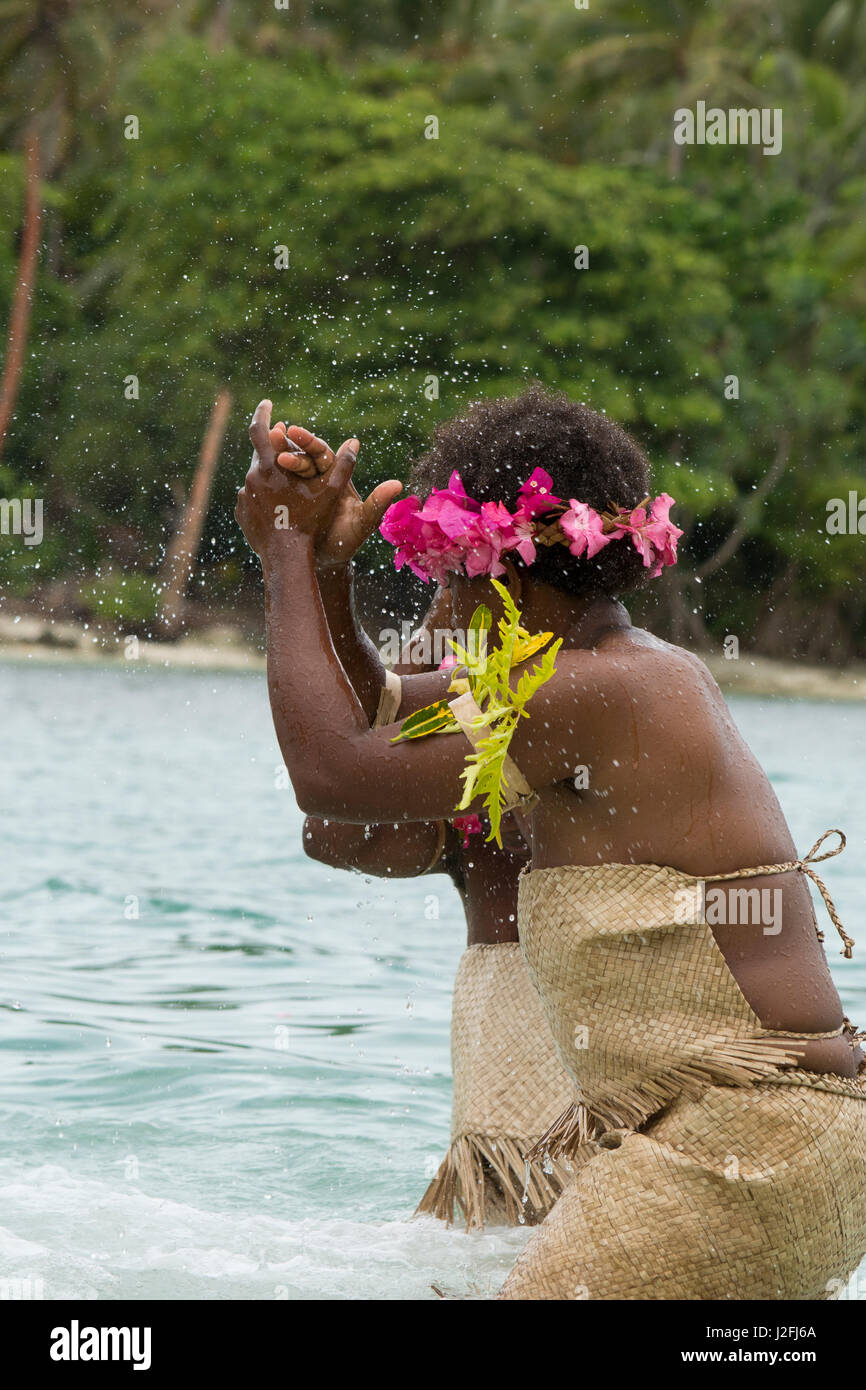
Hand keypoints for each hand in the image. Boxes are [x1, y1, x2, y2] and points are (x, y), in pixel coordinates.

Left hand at [235, 400, 353, 560]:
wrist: (286, 557)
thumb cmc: (310, 523)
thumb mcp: (330, 493)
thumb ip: (342, 467)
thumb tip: (355, 443)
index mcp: (269, 467)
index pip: (260, 430)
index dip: (263, 413)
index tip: (267, 403)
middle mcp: (250, 478)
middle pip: (260, 455)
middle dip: (273, 450)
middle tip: (285, 448)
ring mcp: (243, 496)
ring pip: (256, 479)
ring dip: (269, 477)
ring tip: (286, 486)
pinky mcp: (241, 513)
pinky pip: (251, 499)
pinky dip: (263, 498)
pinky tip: (277, 507)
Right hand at [275, 424, 401, 567]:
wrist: (324, 562)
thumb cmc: (346, 542)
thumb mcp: (362, 524)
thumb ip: (376, 504)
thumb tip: (398, 485)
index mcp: (334, 477)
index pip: (322, 453)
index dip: (309, 441)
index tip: (296, 432)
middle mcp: (315, 479)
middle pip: (301, 455)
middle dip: (288, 445)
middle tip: (276, 436)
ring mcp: (296, 489)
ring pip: (283, 467)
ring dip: (272, 455)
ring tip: (262, 443)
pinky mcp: (282, 499)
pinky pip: (272, 484)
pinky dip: (264, 476)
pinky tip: (251, 473)